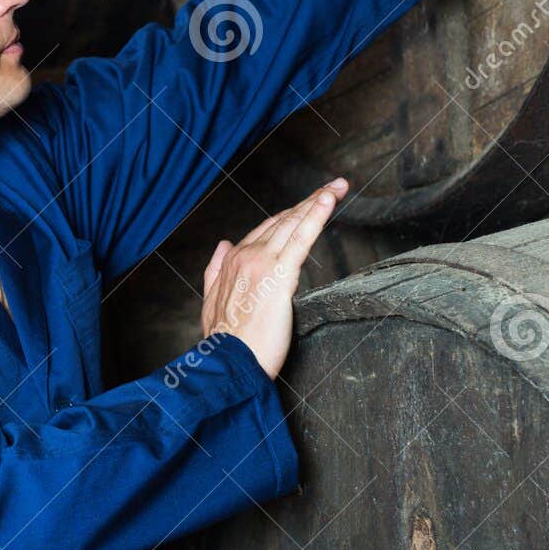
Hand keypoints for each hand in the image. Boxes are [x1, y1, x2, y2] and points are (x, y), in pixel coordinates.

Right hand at [199, 178, 349, 378]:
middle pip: (284, 221)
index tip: (308, 204)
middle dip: (310, 201)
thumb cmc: (225, 341)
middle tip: (334, 187)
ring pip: (294, 224)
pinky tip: (328, 200)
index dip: (290, 215)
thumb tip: (223, 244)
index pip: (266, 229)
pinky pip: (302, 238)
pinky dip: (316, 215)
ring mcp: (263, 262)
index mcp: (234, 261)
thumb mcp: (210, 301)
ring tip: (337, 187)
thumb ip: (215, 269)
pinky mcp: (280, 275)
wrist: (228, 362)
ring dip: (318, 201)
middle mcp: (247, 256)